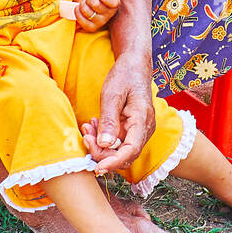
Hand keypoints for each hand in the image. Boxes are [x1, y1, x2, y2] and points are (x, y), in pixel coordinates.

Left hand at [74, 0, 118, 30]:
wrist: (92, 1)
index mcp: (115, 3)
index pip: (112, 2)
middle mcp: (110, 14)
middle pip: (95, 4)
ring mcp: (101, 22)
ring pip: (87, 12)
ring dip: (82, 4)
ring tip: (85, 3)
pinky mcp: (92, 28)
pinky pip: (81, 20)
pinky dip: (77, 12)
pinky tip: (79, 8)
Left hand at [85, 48, 155, 174]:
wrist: (134, 65)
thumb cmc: (125, 75)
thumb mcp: (112, 94)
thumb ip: (109, 120)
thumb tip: (105, 144)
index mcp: (142, 119)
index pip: (131, 150)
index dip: (113, 162)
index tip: (97, 167)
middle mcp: (145, 129)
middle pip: (125, 155)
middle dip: (103, 152)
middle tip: (85, 137)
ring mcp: (140, 130)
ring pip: (121, 150)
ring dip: (102, 145)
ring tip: (88, 129)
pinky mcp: (133, 129)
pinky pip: (119, 142)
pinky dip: (104, 139)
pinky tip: (94, 126)